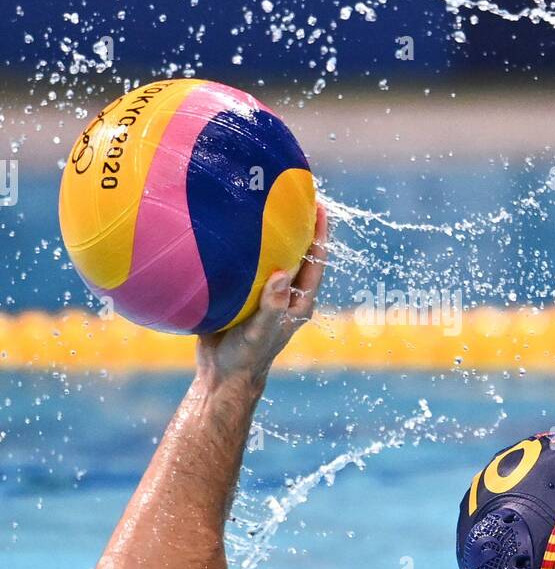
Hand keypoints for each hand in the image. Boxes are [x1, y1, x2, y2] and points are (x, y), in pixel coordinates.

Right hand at [196, 201, 328, 392]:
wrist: (221, 375)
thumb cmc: (247, 358)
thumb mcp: (260, 333)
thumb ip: (272, 306)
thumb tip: (283, 274)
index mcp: (299, 301)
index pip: (315, 261)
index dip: (319, 233)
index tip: (319, 206)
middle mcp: (285, 294)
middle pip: (296, 253)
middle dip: (296, 225)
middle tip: (290, 193)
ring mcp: (264, 294)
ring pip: (271, 257)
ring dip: (268, 234)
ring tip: (258, 203)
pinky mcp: (243, 295)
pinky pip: (245, 265)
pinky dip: (241, 248)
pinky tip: (227, 228)